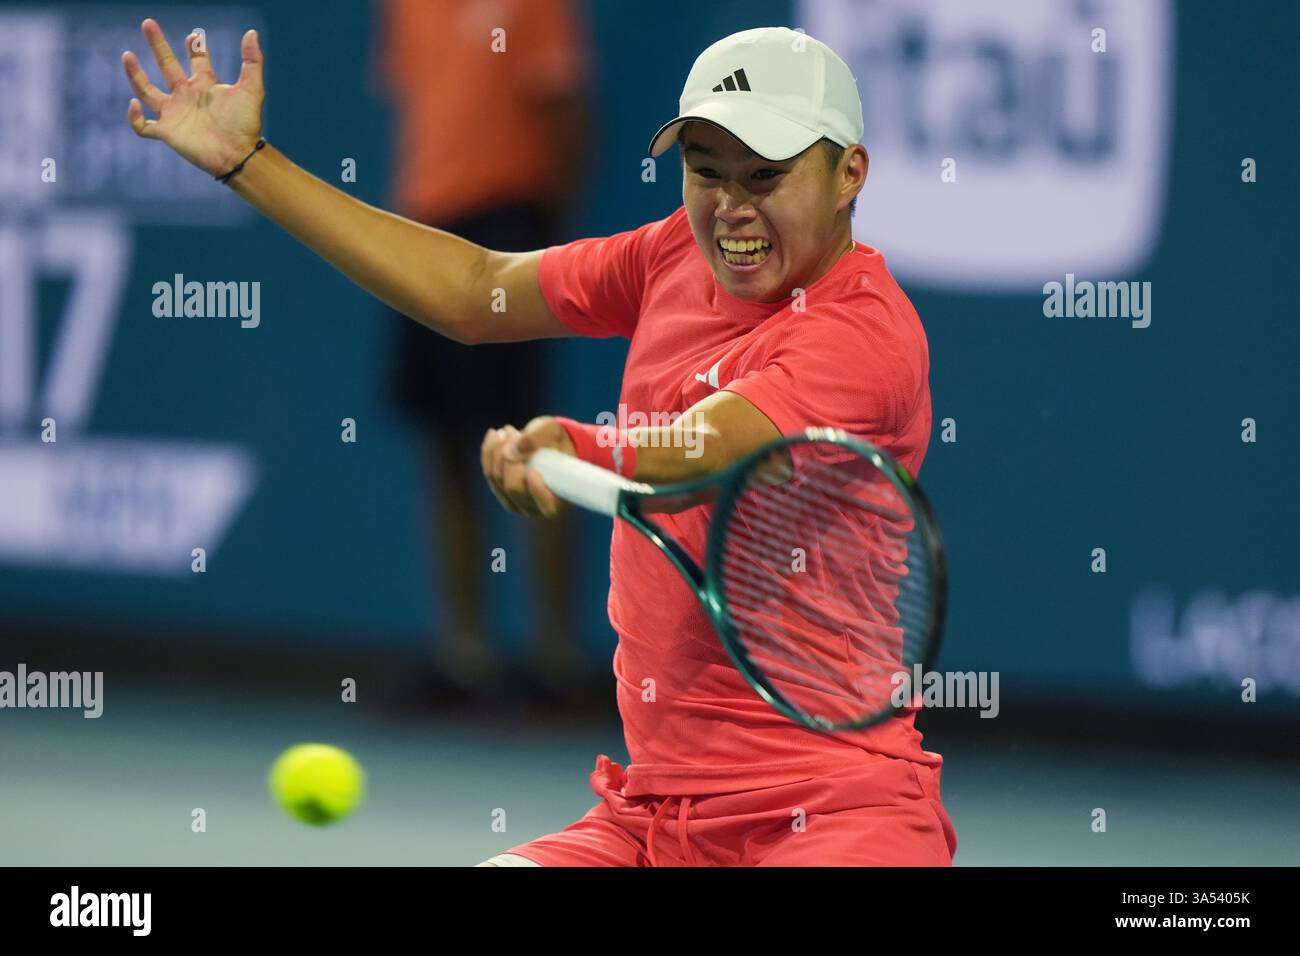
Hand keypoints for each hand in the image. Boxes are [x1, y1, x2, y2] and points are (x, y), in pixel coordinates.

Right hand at [122, 19, 264, 176]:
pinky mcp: (167, 132)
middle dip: (158, 45)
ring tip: (127, 55)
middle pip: (167, 66)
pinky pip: (142, 126)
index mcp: (206, 85)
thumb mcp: (252, 89)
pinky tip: (134, 104)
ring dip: (135, 74)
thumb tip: (252, 32)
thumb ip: (252, 61)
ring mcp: (175, 113)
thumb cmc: (245, 124)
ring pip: (147, 91)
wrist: (238, 154)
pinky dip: (134, 117)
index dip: (195, 46)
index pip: (197, 60)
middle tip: (148, 23)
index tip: (194, 37)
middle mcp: (187, 96)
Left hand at [480, 417, 575, 517]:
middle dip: (510, 459)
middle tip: (515, 432)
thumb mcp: (554, 432)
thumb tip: (512, 453)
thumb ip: (537, 439)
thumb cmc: (558, 441)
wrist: (551, 443)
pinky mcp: (501, 491)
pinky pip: (489, 473)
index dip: (537, 491)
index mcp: (560, 501)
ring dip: (498, 451)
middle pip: (514, 489)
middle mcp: (537, 508)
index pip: (547, 507)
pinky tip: (494, 435)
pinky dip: (489, 452)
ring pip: (498, 479)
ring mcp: (517, 502)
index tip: (532, 471)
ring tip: (508, 430)